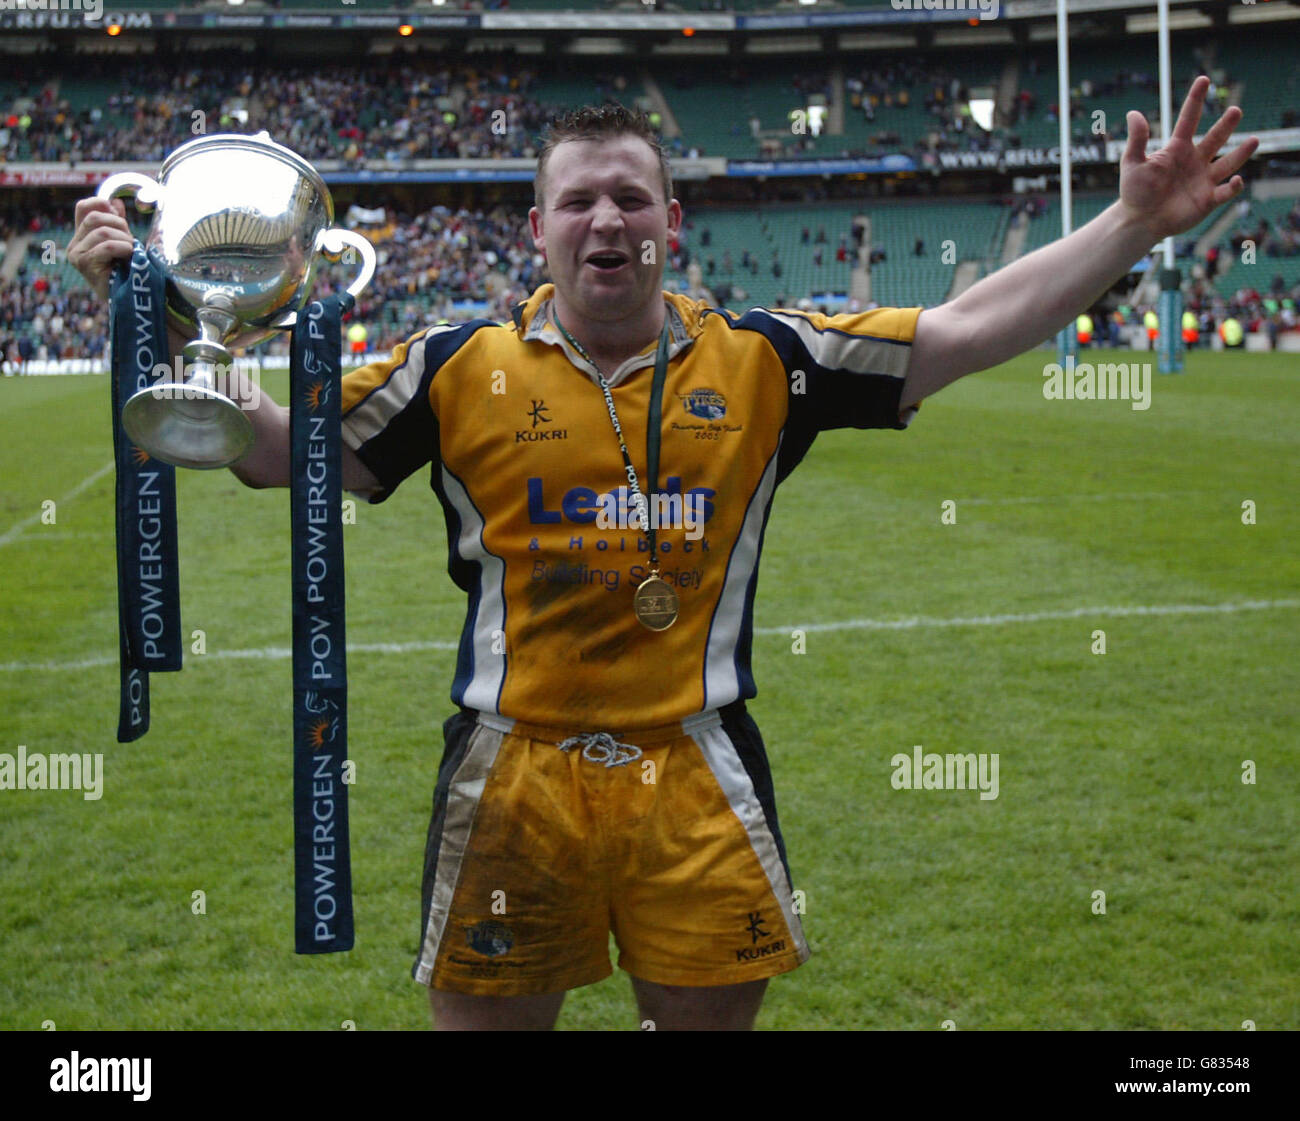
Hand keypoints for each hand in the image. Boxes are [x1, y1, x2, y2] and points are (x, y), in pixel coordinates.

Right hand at [67, 196, 134, 301]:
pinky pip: (107, 246)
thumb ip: (117, 224)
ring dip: (124, 239)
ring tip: (132, 251)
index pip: (83, 208)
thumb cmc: (126, 273)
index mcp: (81, 238)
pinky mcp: (84, 265)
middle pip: (94, 217)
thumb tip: (115, 201)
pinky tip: (129, 256)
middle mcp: (74, 245)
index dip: (100, 203)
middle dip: (119, 224)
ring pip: (102, 231)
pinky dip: (123, 248)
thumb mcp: (122, 244)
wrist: (128, 300)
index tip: (117, 211)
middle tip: (131, 239)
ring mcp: (77, 255)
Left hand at [1119, 76, 1258, 243]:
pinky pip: (1226, 191)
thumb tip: (1133, 113)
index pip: (1189, 119)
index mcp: (1177, 148)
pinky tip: (1236, 180)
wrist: (1139, 221)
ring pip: (1228, 162)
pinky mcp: (1208, 199)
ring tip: (1254, 140)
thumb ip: (1137, 139)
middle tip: (1236, 110)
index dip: (1196, 100)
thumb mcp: (1132, 163)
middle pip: (1215, 138)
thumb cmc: (1134, 192)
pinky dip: (1234, 186)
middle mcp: (1194, 160)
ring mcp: (1203, 179)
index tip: (1203, 79)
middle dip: (1226, 125)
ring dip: (1241, 152)